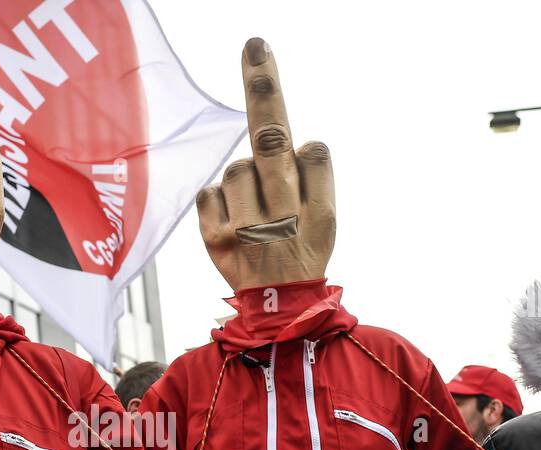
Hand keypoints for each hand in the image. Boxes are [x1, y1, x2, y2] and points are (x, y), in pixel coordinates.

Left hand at [197, 38, 334, 291]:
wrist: (277, 313)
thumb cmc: (303, 255)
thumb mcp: (327, 222)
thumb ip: (315, 178)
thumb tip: (297, 142)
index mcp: (317, 212)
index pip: (312, 150)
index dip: (300, 140)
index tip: (271, 76)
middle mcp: (283, 218)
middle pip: (271, 139)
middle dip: (263, 89)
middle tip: (255, 44)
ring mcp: (245, 229)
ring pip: (238, 168)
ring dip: (246, 179)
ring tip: (257, 214)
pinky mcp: (215, 240)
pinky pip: (212, 192)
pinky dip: (221, 199)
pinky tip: (234, 221)